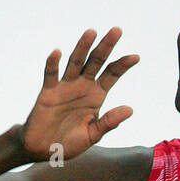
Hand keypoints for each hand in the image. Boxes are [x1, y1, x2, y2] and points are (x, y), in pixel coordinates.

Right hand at [17, 28, 138, 162]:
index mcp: (96, 96)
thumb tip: (129, 109)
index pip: (111, 75)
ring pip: (75, 63)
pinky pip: (51, 75)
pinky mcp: (48, 91)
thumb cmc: (69, 143)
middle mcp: (82, 86)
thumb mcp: (92, 135)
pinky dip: (53, 63)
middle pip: (96, 62)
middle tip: (117, 30)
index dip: (122, 65)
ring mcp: (65, 86)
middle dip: (106, 47)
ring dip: (82, 47)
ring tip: (92, 32)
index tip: (136, 57)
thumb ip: (108, 122)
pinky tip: (58, 52)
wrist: (44, 150)